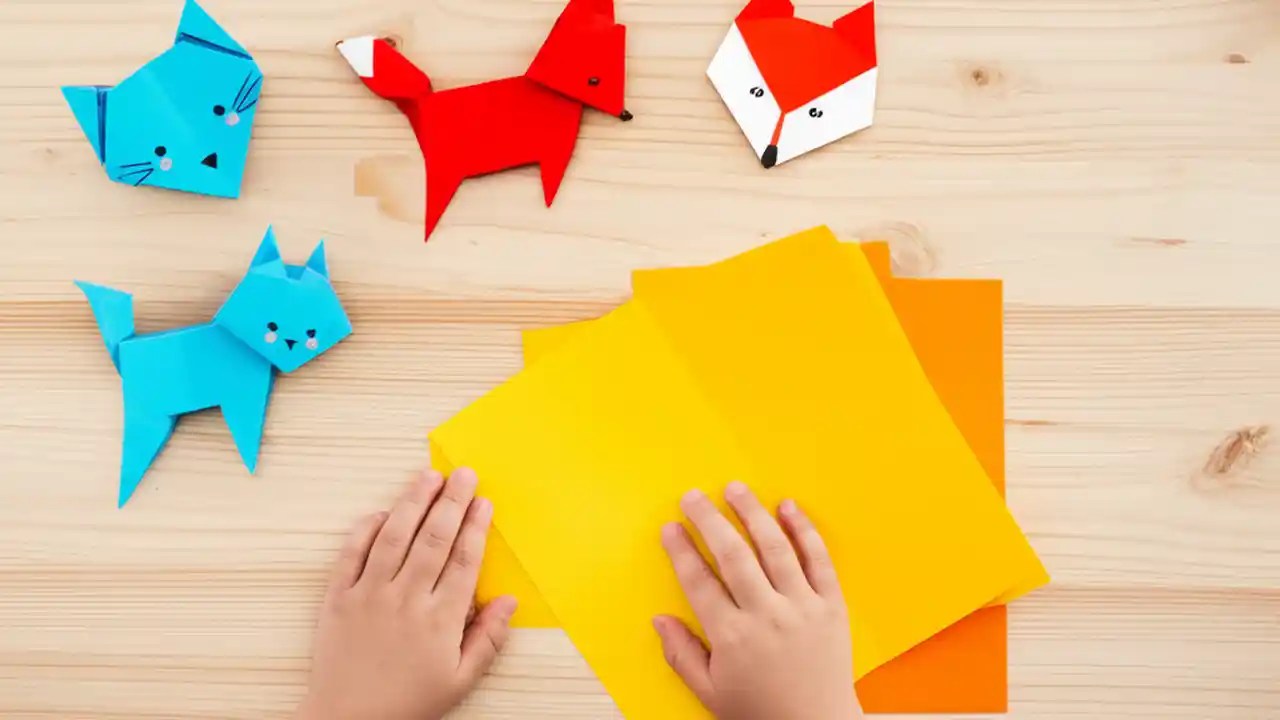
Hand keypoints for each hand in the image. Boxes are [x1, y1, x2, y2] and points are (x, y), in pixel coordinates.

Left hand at [296, 468, 516, 719]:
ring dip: (412, 502)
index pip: (464, 560)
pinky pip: (351, 553)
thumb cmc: (408, 703)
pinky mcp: (338, 598)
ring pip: (394, 536)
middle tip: (463, 474)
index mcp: (440, 620)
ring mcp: (369, 595)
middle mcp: (406, 600)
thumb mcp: (460, 680)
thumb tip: (509, 601)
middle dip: (451, 501)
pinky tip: (381, 512)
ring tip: (427, 477)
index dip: (476, 526)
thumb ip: (488, 639)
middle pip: (434, 538)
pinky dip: (365, 529)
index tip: (484, 502)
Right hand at [656, 482, 859, 719]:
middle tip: (693, 497)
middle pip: (732, 554)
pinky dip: (804, 530)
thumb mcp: (711, 692)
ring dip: (752, 513)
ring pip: (774, 547)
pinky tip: (788, 507)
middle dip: (708, 519)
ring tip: (735, 489)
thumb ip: (682, 654)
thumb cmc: (762, 713)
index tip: (670, 528)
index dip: (681, 550)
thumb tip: (660, 619)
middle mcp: (768, 616)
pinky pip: (819, 559)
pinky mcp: (832, 606)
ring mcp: (803, 608)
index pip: (699, 581)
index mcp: (733, 637)